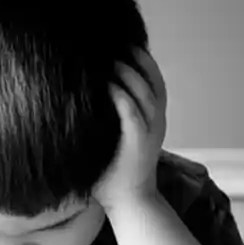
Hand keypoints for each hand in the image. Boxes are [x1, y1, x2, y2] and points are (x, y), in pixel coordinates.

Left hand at [95, 50, 166, 210]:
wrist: (129, 202)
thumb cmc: (115, 172)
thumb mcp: (117, 138)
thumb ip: (110, 117)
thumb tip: (86, 97)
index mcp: (154, 120)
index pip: (155, 82)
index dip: (145, 62)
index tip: (128, 44)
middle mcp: (157, 122)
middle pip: (154, 82)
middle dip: (139, 60)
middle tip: (120, 42)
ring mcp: (150, 133)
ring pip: (145, 94)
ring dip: (129, 74)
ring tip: (113, 59)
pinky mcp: (138, 143)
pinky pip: (132, 114)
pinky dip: (122, 97)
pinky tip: (108, 85)